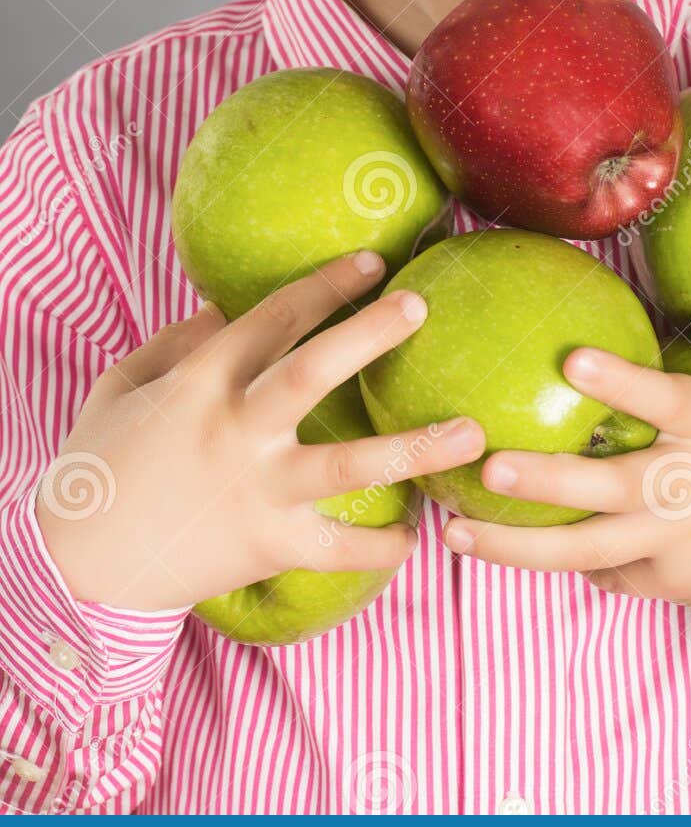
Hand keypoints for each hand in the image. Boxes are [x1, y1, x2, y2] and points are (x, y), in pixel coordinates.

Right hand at [36, 254, 484, 611]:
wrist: (81, 565)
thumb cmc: (101, 464)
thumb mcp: (123, 386)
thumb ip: (175, 342)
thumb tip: (225, 308)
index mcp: (203, 381)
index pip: (273, 317)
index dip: (325, 285)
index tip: (373, 261)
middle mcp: (236, 430)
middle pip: (312, 372)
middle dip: (370, 334)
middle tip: (420, 305)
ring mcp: (257, 490)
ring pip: (347, 464)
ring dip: (415, 447)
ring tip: (473, 434)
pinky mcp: (269, 546)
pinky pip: (339, 547)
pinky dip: (381, 546)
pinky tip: (416, 537)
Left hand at [443, 312, 690, 617]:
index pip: (664, 402)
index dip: (619, 383)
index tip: (572, 362)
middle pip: (605, 487)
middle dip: (542, 478)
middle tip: (486, 463)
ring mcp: (680, 543)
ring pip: (586, 548)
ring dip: (519, 543)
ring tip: (457, 531)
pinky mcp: (678, 583)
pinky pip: (611, 573)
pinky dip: (569, 562)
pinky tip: (516, 551)